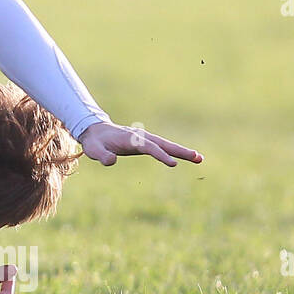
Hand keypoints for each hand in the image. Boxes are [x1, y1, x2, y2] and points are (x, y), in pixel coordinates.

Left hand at [79, 122, 202, 167]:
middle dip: (180, 151)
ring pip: (166, 144)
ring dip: (181, 151)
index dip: (161, 155)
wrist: (94, 130)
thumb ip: (102, 155)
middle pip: (163, 144)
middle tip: (198, 157)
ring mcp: (144, 139)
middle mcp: (140, 137)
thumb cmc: (94, 142)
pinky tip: (185, 157)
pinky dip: (174, 151)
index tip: (173, 163)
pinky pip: (162, 147)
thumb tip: (111, 161)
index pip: (149, 147)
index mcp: (130, 139)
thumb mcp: (94, 149)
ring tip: (199, 158)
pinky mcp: (145, 143)